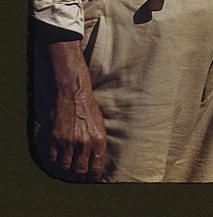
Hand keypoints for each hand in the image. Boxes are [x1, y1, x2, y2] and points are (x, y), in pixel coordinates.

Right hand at [35, 40, 107, 180]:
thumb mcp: (99, 124)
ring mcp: (67, 142)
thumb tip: (96, 161)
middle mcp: (84, 143)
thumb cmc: (87, 107)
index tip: (90, 180)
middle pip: (80, 172)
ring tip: (64, 173)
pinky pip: (51, 160)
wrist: (71, 92)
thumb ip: (98, 143)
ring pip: (64, 168)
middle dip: (78, 178)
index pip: (97, 168)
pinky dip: (51, 164)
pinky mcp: (53, 139)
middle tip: (76, 179)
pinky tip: (54, 164)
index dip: (93, 178)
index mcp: (99, 139)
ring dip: (64, 173)